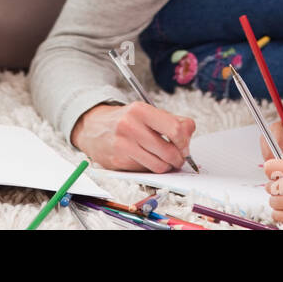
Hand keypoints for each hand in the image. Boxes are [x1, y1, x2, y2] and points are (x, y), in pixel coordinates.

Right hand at [70, 102, 195, 172]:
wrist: (93, 127)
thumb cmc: (125, 120)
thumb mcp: (146, 112)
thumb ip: (171, 120)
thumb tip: (189, 132)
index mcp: (140, 110)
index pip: (175, 129)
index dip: (184, 141)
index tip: (184, 145)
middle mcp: (130, 126)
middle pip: (169, 151)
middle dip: (179, 158)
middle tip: (179, 157)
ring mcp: (122, 146)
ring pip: (158, 166)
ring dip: (167, 166)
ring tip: (166, 161)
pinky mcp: (117, 162)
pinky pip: (145, 171)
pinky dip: (151, 168)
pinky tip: (148, 160)